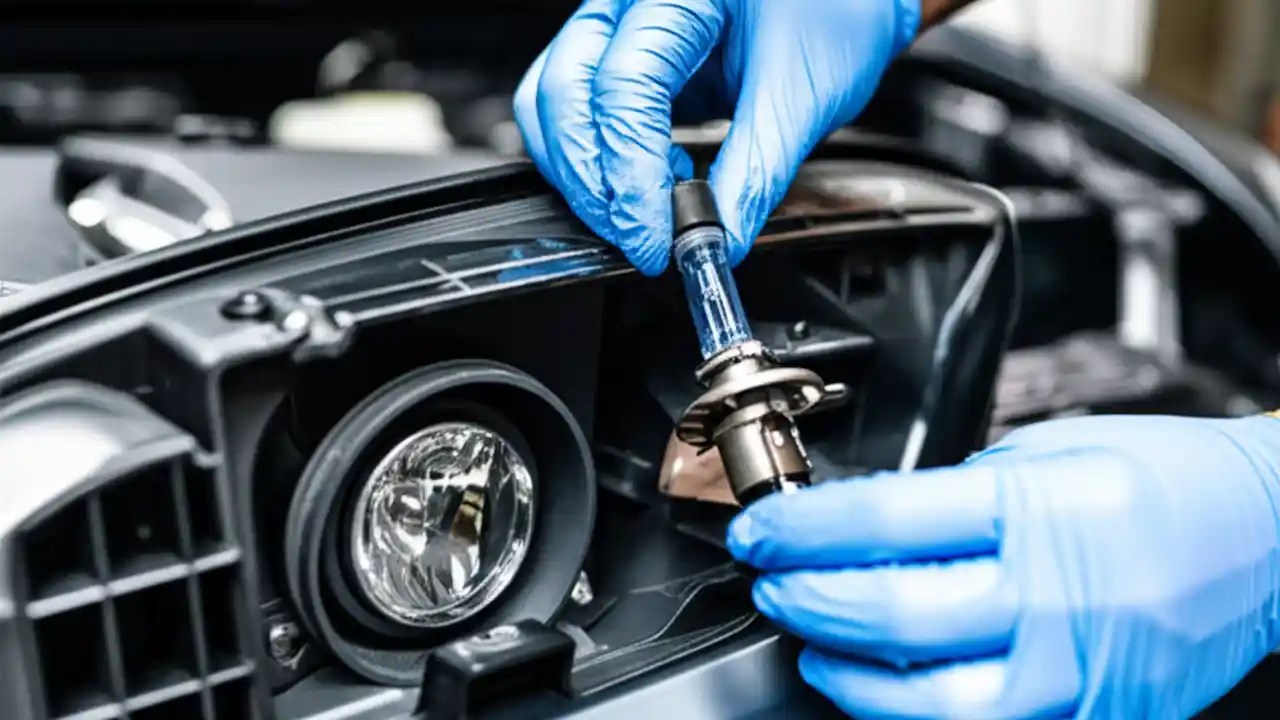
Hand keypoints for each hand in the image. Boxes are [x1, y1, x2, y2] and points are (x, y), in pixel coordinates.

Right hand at [513, 0, 921, 275]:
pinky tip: (645, 180)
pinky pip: (575, 104)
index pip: (623, 87)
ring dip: (584, 173)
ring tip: (644, 213)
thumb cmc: (838, 11)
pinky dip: (596, 156)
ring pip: (552, 101)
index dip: (632, 175)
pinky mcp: (618, 50)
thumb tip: (718, 239)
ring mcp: (616, 19)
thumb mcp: (803, 93)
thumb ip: (755, 171)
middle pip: (564, 92)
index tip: (655, 238)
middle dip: (593, 181)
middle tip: (639, 240)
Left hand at [728, 415, 1279, 717]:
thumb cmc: (1166, 480)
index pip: (881, 522)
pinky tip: (882, 685)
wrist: (1266, 534)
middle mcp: (1058, 597)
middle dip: (803, 599)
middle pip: (888, 614)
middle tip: (773, 581)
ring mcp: (1079, 673)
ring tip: (812, 638)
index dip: (798, 528)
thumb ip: (956, 489)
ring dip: (842, 671)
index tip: (763, 527)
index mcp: (1041, 507)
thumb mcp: (1051, 449)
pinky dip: (911, 712)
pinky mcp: (1094, 719)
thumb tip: (862, 522)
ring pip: (923, 701)